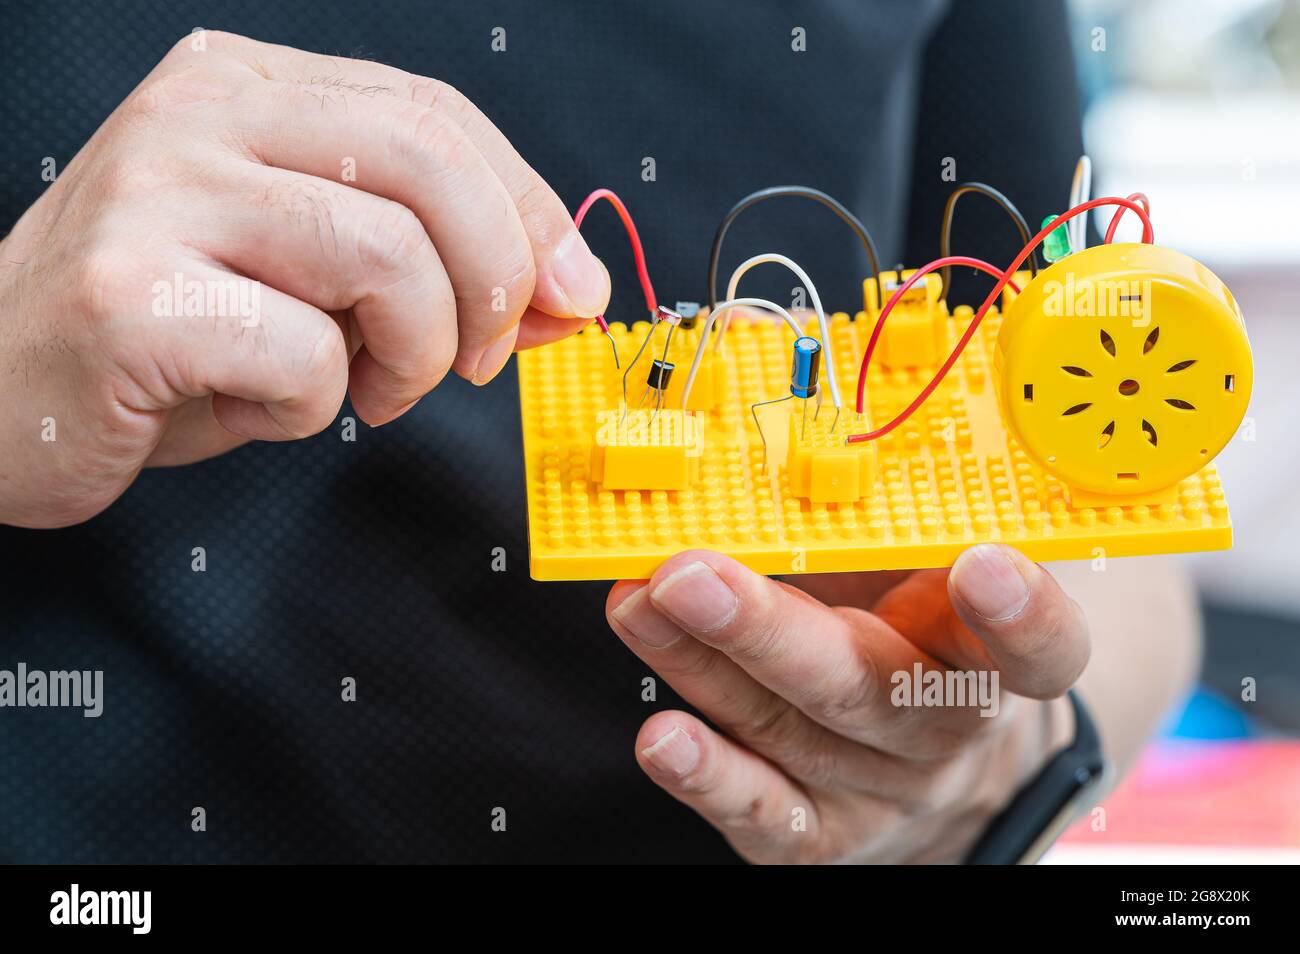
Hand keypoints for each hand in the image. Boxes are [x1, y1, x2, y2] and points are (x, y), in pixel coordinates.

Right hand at [0, 31, 607, 526]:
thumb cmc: (165, 334)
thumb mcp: (308, 273)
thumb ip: (424, 260)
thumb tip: (563, 290)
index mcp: (244, 87)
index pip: (435, 115)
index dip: (527, 208)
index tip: (572, 292)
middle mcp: (198, 116)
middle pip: (427, 161)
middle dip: (495, 276)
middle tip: (477, 357)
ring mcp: (157, 196)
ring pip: (386, 255)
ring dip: (412, 353)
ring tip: (369, 391)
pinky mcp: (129, 295)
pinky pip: (307, 355)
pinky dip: (318, 407)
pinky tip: (263, 405)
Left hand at [605, 543, 1090, 862]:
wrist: (941, 771)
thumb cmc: (916, 635)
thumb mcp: (918, 565)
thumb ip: (868, 508)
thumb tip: (758, 401)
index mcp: (992, 655)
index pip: (1040, 648)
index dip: (1021, 613)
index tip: (983, 564)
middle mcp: (946, 731)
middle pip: (871, 690)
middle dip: (768, 630)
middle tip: (691, 576)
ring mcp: (882, 790)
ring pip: (790, 732)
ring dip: (702, 669)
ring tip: (638, 607)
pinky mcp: (823, 836)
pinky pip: (767, 813)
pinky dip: (710, 777)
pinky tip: (662, 738)